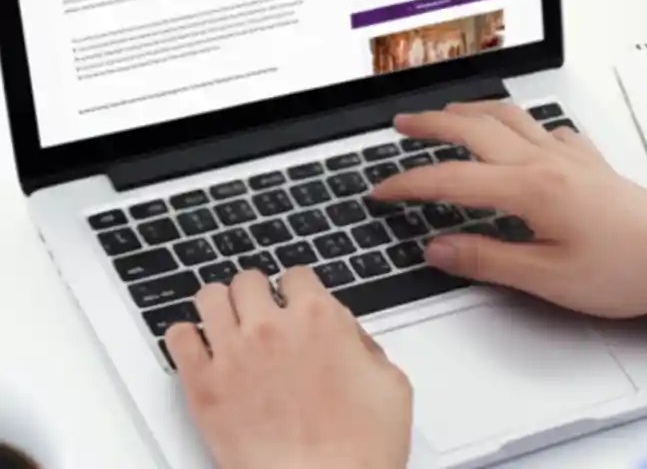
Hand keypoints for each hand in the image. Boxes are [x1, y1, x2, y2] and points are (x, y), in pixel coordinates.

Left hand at [165, 268, 411, 468]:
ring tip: (227, 325)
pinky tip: (200, 350)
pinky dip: (186, 338)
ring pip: (209, 297)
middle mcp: (272, 327)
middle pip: (249, 280)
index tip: (297, 303)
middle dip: (257, 295)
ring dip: (220, 306)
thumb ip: (364, 346)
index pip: (297, 275)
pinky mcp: (203, 386)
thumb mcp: (391, 384)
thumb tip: (347, 337)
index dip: (298, 290)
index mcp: (321, 319)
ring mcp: (233, 354)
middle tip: (262, 315)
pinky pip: (177, 338)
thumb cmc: (359, 449)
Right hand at [372, 102, 646, 328]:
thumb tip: (438, 247)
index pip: (452, 179)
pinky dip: (518, 123)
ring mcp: (570, 156)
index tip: (381, 190)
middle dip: (431, 124)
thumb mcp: (547, 279)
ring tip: (445, 114)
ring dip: (470, 111)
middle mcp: (547, 161)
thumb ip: (487, 259)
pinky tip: (517, 134)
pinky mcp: (589, 162)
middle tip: (399, 125)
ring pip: (510, 118)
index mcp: (530, 188)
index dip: (410, 183)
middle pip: (475, 128)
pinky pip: (544, 128)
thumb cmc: (628, 270)